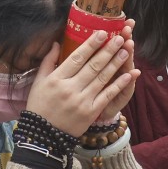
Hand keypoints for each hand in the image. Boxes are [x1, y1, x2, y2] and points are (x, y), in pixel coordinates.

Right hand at [25, 30, 139, 136]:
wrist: (44, 135)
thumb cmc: (39, 106)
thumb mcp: (38, 82)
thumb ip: (48, 62)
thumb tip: (56, 43)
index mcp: (56, 79)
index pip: (76, 58)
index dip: (90, 44)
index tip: (102, 33)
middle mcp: (69, 89)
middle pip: (92, 66)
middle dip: (108, 51)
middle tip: (119, 38)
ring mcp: (81, 101)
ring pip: (102, 78)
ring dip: (116, 64)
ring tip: (126, 51)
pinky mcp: (90, 112)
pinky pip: (107, 96)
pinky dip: (118, 84)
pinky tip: (128, 75)